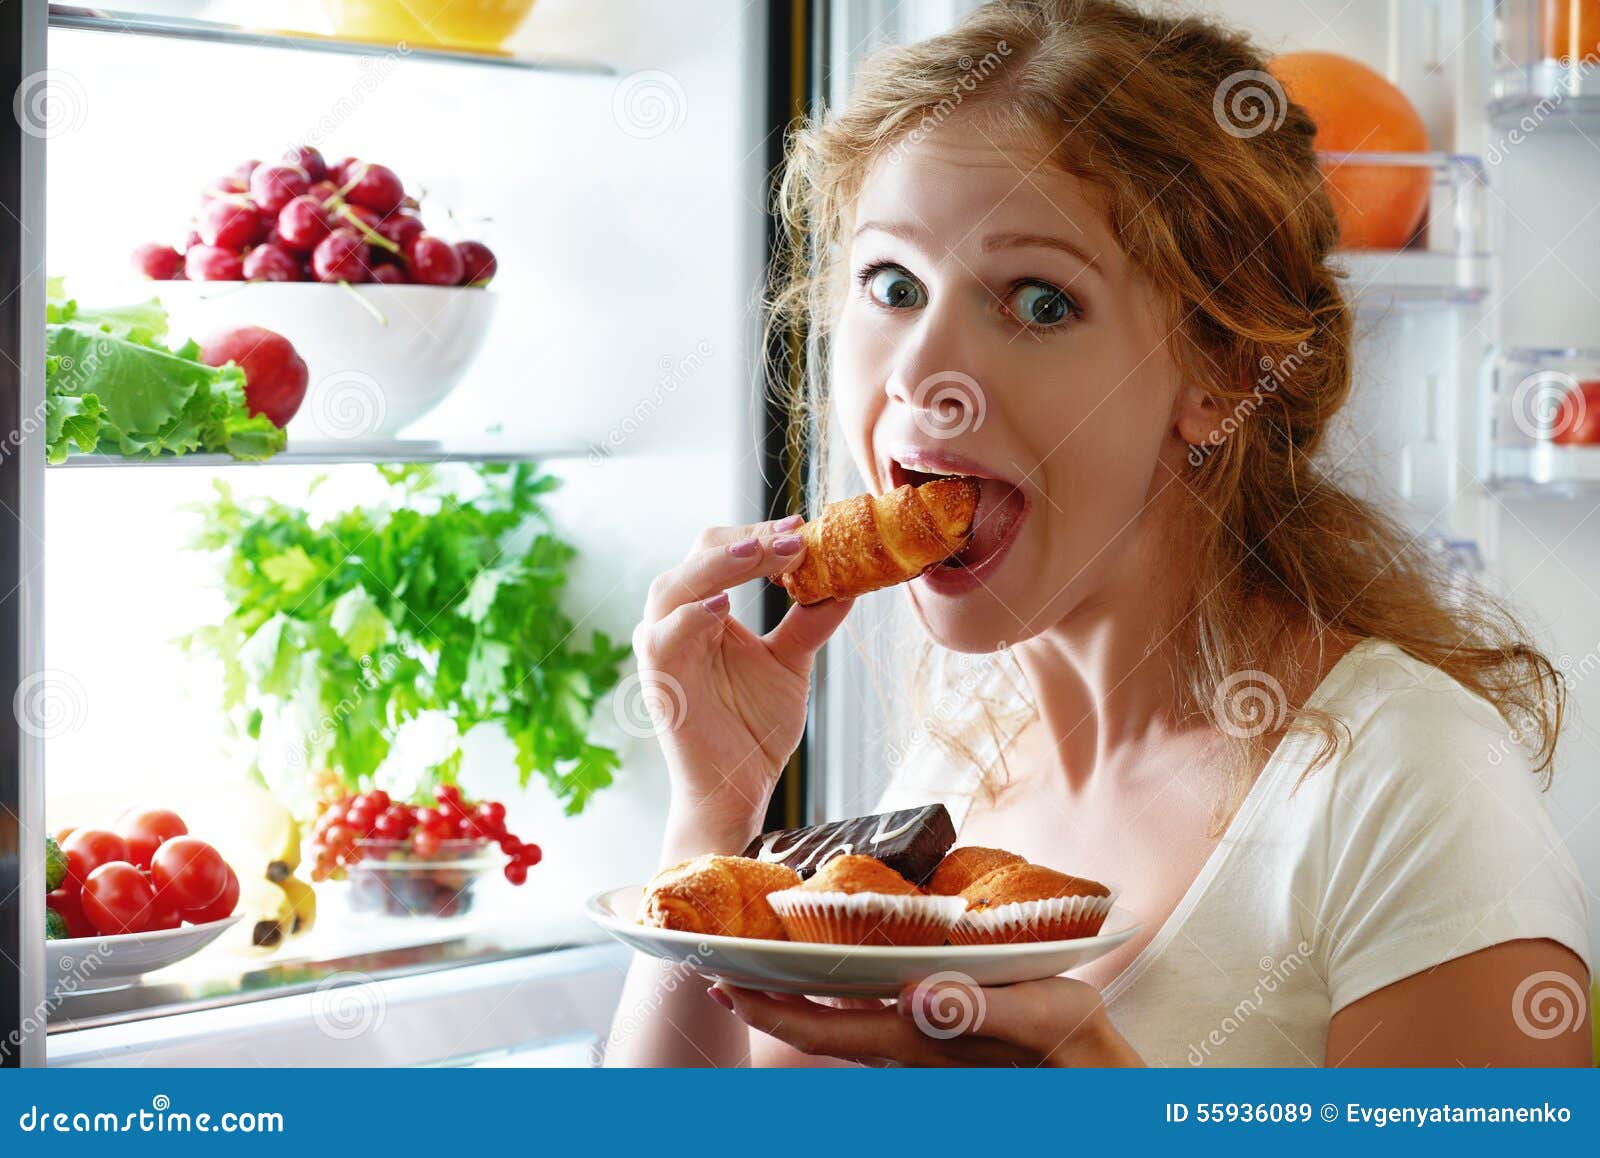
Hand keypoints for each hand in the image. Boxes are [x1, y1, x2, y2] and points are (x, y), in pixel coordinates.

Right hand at [633, 515, 853, 851]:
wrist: (737, 790)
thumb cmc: (754, 730)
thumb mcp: (791, 663)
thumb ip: (810, 621)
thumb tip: (848, 582)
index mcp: (705, 610)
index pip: (726, 550)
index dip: (762, 534)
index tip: (805, 527)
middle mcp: (678, 620)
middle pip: (700, 554)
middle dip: (749, 539)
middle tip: (796, 536)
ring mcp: (663, 647)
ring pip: (677, 585)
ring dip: (720, 563)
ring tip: (763, 552)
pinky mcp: (658, 678)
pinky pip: (664, 634)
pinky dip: (691, 615)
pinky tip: (724, 603)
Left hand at [710, 975, 1142, 1066]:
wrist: (1094, 1074)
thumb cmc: (1068, 1044)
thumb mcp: (1032, 1016)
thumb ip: (973, 1008)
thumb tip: (914, 994)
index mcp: (918, 1039)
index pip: (824, 1030)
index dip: (769, 1009)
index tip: (723, 983)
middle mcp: (907, 1044)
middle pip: (817, 1028)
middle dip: (764, 1001)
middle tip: (716, 969)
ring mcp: (918, 1042)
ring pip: (839, 1023)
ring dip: (794, 997)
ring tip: (759, 963)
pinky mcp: (936, 1032)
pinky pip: (868, 1015)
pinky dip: (834, 995)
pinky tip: (830, 971)